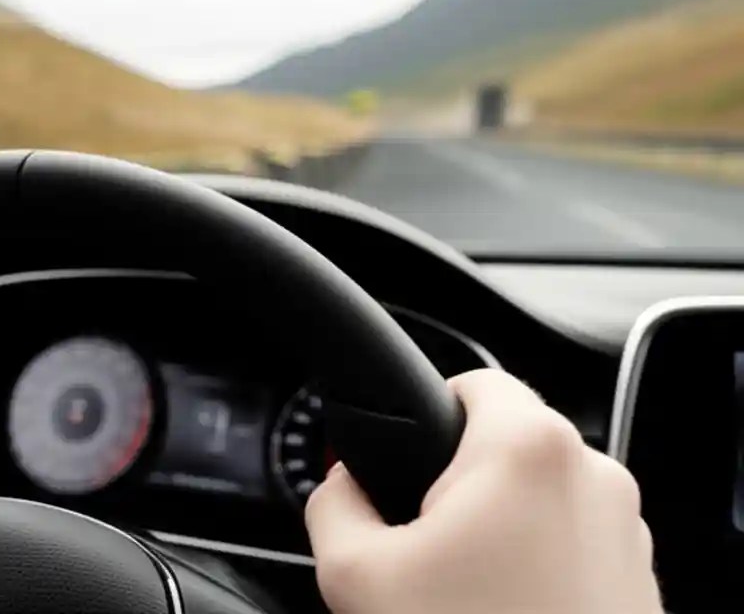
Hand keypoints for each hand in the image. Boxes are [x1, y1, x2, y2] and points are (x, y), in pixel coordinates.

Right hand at [307, 369, 661, 613]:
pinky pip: (570, 540)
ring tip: (462, 588)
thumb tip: (341, 484)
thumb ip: (332, 501)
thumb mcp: (355, 573)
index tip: (399, 459)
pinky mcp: (637, 576)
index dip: (419, 415)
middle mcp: (592, 473)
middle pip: (501, 440)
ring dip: (496, 523)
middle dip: (455, 482)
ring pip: (536, 493)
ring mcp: (625, 528)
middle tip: (421, 544)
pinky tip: (498, 609)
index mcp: (526, 448)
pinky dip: (532, 560)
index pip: (468, 379)